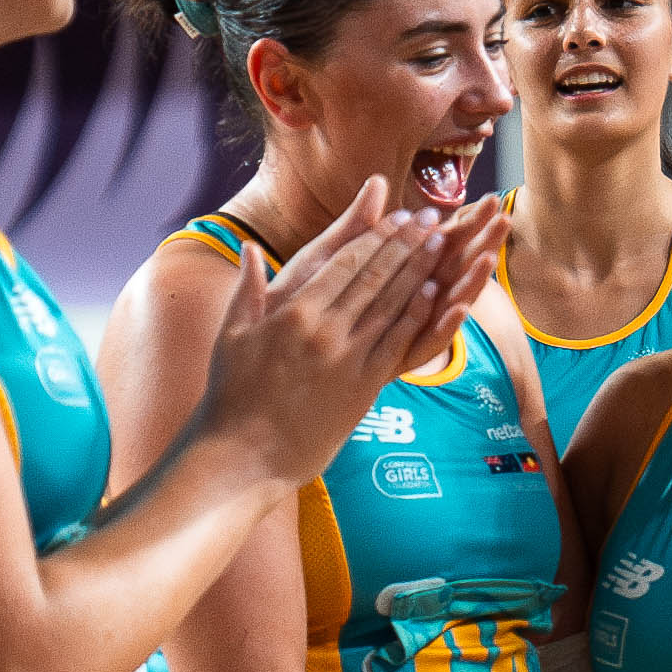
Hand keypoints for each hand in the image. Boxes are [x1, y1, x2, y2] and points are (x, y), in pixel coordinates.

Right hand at [204, 182, 506, 474]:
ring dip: (420, 270)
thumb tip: (249, 248)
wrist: (245, 456)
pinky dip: (417, 314)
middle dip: (406, 243)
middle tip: (429, 218)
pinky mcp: (364, 388)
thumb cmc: (231, 396)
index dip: (374, 235)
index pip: (344, 262)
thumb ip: (247, 289)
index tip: (395, 215)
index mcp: (292, 312)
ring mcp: (348, 360)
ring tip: (441, 243)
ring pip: (392, 304)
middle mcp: (325, 331)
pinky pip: (397, 342)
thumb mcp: (230, 336)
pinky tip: (436, 293)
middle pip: (376, 276)